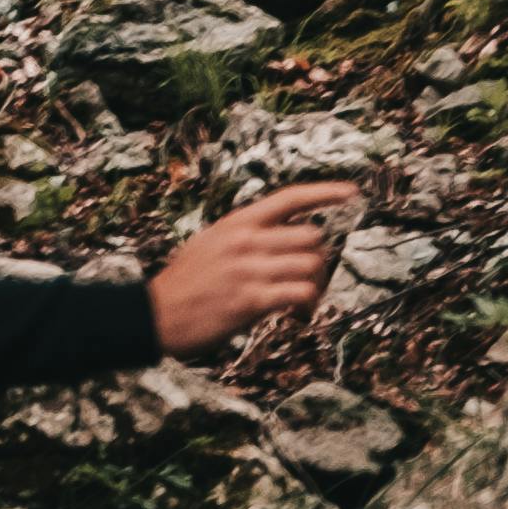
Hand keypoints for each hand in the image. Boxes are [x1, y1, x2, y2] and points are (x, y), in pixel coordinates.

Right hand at [147, 182, 358, 352]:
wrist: (155, 315)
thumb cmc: (185, 282)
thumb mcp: (211, 242)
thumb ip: (246, 235)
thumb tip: (285, 237)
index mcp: (237, 222)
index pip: (290, 198)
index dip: (325, 193)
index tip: (352, 193)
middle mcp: (245, 241)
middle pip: (311, 237)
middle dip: (318, 259)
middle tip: (307, 278)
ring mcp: (248, 270)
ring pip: (312, 265)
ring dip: (316, 285)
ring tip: (302, 300)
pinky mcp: (251, 300)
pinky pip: (301, 294)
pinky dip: (308, 306)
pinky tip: (298, 315)